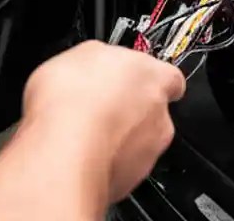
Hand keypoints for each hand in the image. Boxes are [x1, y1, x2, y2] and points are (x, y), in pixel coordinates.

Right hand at [22, 41, 185, 204]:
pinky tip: (78, 152)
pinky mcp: (129, 180)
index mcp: (154, 77)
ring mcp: (147, 153)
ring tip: (81, 131)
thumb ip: (103, 57)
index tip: (128, 77)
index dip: (147, 78)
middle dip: (128, 110)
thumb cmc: (72, 99)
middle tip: (95, 105)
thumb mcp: (81, 52)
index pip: (170, 76)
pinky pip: (120, 166)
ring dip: (115, 137)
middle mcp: (160, 117)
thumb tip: (99, 59)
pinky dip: (103, 160)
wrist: (63, 151)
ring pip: (137, 142)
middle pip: (152, 111)